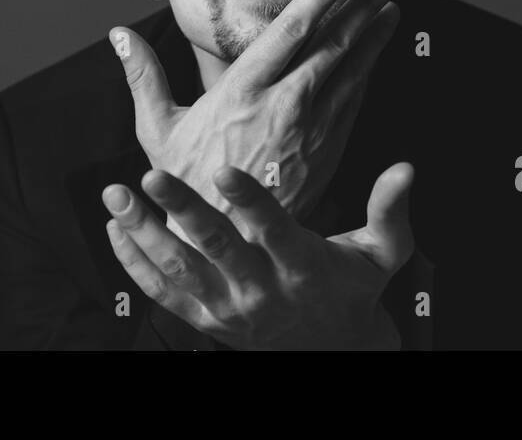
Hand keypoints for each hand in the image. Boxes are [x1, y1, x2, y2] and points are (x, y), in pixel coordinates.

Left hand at [102, 162, 415, 349]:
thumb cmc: (354, 289)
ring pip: (178, 270)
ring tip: (116, 194)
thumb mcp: (383, 255)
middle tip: (152, 175)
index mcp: (301, 266)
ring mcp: (226, 308)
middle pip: (216, 249)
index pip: (273, 230)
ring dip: (143, 232)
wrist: (330, 353)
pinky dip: (134, 264)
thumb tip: (406, 168)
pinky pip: (162, 294)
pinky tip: (115, 227)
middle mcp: (260, 289)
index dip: (248, 201)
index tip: (224, 170)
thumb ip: (390, 210)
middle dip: (182, 211)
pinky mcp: (204, 320)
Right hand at [109, 0, 400, 237]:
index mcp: (241, 90)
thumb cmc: (184, 185)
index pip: (291, 29)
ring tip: (392, 4)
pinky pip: (352, 103)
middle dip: (363, 5)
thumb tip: (118, 33)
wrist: (222, 245)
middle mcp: (282, 105)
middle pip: (333, 43)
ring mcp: (309, 129)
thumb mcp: (156, 130)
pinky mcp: (325, 152)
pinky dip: (368, 72)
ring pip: (351, 71)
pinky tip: (378, 52)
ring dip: (375, 35)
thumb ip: (143, 76)